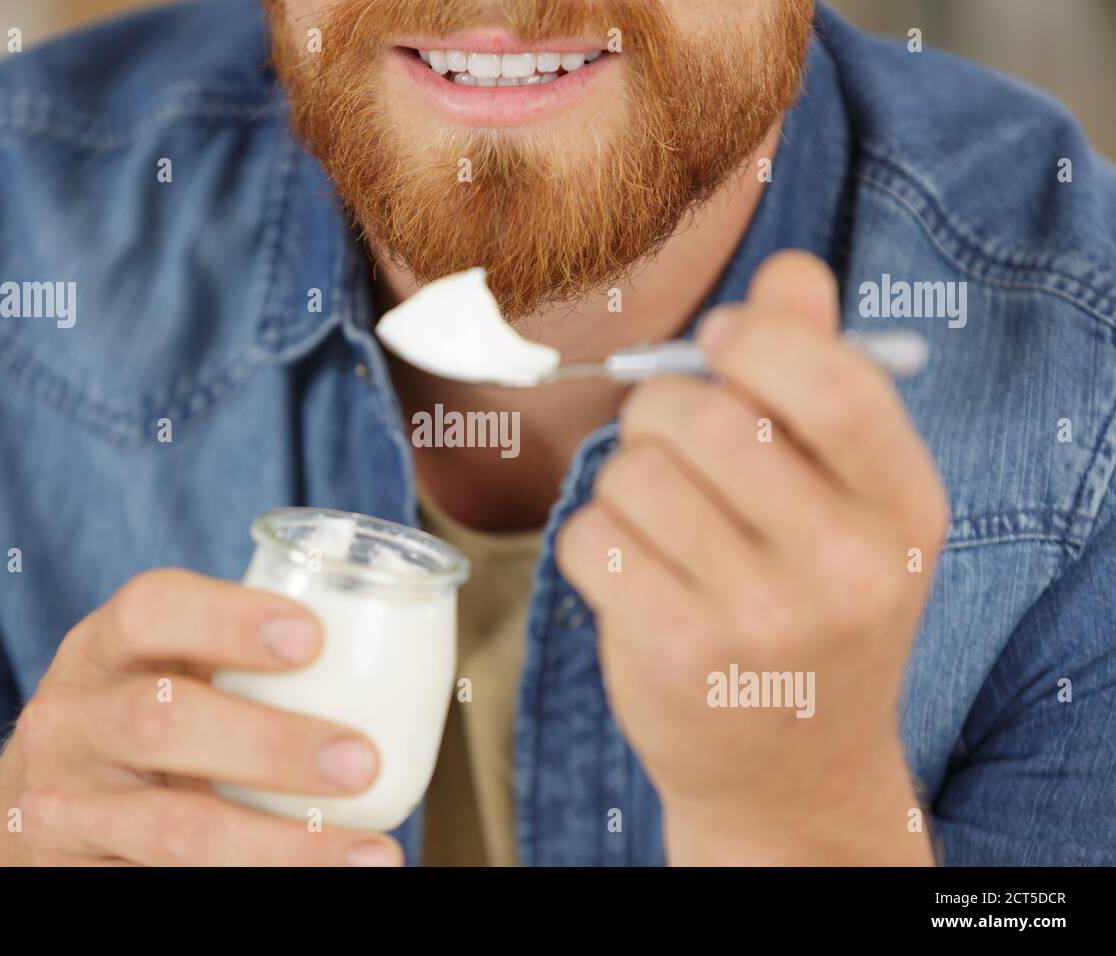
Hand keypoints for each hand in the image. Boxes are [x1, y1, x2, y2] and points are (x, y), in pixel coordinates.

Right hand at [0, 569, 402, 865]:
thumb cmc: (126, 734)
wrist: (18, 827)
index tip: (313, 637)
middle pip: (163, 723)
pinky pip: (159, 887)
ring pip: (172, 829)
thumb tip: (389, 668)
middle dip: (272, 744)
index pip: (151, 610)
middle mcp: (70, 722)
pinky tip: (313, 888)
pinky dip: (242, 885)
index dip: (231, 618)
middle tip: (360, 761)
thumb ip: (231, 664)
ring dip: (280, 845)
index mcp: (102, 650)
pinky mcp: (70, 878)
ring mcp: (61, 809)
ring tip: (369, 853)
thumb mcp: (151, 679)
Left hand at [556, 251, 948, 863]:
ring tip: (663, 523)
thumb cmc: (813, 606)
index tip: (721, 343)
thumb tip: (786, 270)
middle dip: (664, 410)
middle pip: (702, 416)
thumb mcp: (851, 503)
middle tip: (675, 445)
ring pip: (632, 474)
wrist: (790, 771)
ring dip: (625, 481)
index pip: (831, 379)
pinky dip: (594, 539)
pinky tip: (635, 573)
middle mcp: (843, 566)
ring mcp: (758, 619)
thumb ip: (821, 377)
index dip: (754, 337)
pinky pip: (589, 536)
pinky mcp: (673, 655)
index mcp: (903, 506)